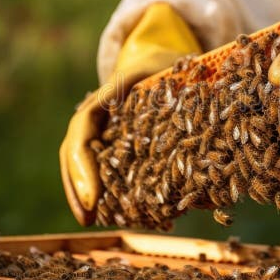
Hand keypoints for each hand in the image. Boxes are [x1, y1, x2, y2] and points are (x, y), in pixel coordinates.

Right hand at [60, 3, 200, 224]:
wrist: (157, 58)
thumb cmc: (167, 67)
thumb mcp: (171, 71)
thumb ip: (180, 92)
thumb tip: (204, 124)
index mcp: (105, 98)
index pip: (82, 132)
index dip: (83, 167)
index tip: (92, 198)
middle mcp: (96, 115)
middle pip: (74, 153)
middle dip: (78, 187)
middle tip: (87, 218)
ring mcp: (100, 129)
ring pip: (81, 162)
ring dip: (83, 192)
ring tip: (89, 221)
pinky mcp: (110, 141)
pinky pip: (98, 166)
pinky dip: (102, 189)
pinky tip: (109, 214)